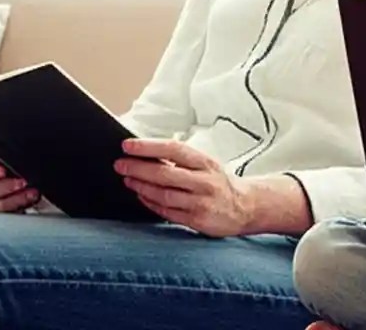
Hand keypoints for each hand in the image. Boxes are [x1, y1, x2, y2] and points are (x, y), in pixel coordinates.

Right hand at [0, 142, 39, 211]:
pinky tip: (30, 193)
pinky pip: (4, 204)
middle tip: (2, 170)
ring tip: (22, 183)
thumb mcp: (8, 148)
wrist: (24, 184)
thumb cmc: (15, 161)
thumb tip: (18, 125)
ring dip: (6, 187)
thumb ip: (4, 142)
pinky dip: (17, 199)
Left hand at [114, 138, 252, 236]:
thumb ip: (180, 160)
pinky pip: (167, 211)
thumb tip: (147, 153)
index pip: (173, 149)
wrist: (245, 207)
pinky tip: (141, 196)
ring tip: (127, 180)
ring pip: (163, 194)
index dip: (148, 146)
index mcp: (205, 162)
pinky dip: (150, 203)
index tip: (128, 145)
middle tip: (120, 165)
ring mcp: (200, 202)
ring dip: (141, 187)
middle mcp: (204, 181)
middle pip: (164, 174)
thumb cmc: (219, 182)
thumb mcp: (206, 165)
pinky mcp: (197, 220)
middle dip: (138, 168)